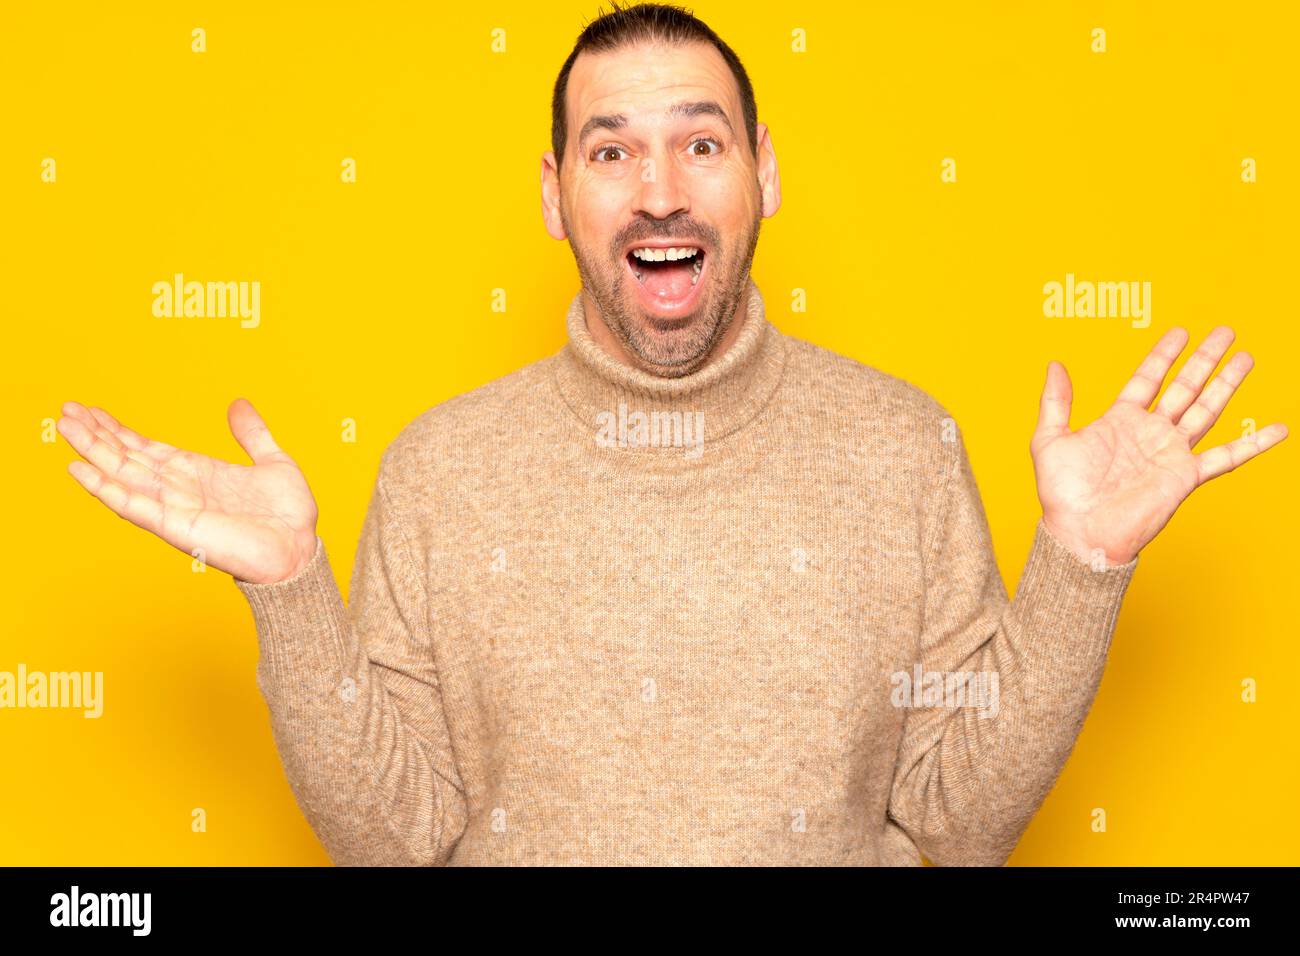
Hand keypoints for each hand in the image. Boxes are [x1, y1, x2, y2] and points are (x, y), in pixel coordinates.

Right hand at [56, 399, 318, 583]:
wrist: (300, 551)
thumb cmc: (288, 516)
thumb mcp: (273, 461)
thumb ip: (252, 433)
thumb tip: (238, 404)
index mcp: (197, 472)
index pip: (147, 448)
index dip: (118, 430)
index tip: (91, 409)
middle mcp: (179, 488)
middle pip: (126, 458)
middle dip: (96, 434)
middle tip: (65, 409)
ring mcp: (174, 507)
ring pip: (122, 475)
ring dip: (92, 452)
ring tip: (64, 427)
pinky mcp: (176, 526)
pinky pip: (133, 506)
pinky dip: (105, 489)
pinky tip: (80, 471)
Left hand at [1031, 326, 1286, 565]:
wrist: (1079, 532)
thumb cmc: (1061, 494)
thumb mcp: (1049, 440)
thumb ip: (1055, 401)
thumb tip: (1054, 364)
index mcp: (1119, 421)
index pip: (1147, 378)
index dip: (1164, 355)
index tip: (1180, 332)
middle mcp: (1150, 433)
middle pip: (1184, 387)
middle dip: (1204, 359)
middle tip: (1225, 331)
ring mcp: (1170, 453)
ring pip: (1207, 410)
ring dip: (1227, 384)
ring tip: (1245, 358)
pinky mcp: (1185, 476)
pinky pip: (1226, 457)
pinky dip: (1253, 444)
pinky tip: (1278, 429)